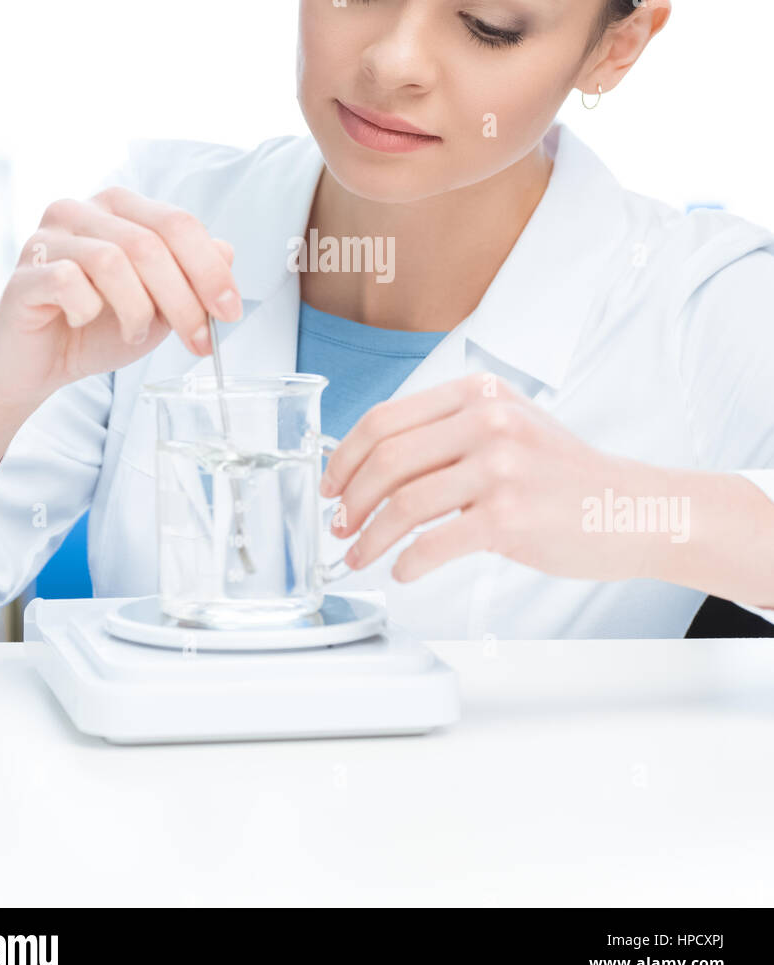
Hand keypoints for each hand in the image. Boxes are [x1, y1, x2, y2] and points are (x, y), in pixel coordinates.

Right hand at [0, 186, 242, 407]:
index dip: (210, 269)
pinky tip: (86, 321)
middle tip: (197, 340)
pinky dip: (89, 310)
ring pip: (112, 260)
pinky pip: (68, 281)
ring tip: (136, 333)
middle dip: (183, 298)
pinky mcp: (24, 272)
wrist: (38, 364)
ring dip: (137, 309)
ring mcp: (48, 237)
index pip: (177, 223)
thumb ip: (191, 276)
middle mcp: (82, 210)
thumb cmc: (98, 328)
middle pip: (149, 243)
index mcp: (120, 207)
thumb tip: (227, 251)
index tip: (229, 312)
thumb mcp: (159, 305)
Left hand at [319, 372, 662, 583]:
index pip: (385, 418)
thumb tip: (376, 465)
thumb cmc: (566, 475)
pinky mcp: (510, 516)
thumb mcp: (510, 425)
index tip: (332, 484)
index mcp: (479, 393)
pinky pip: (434, 543)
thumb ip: (451, 431)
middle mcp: (487, 421)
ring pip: (403, 502)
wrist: (632, 508)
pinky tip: (403, 571)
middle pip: (386, 458)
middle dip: (350, 499)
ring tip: (361, 555)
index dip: (345, 456)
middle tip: (339, 526)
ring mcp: (500, 467)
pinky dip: (407, 562)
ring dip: (370, 536)